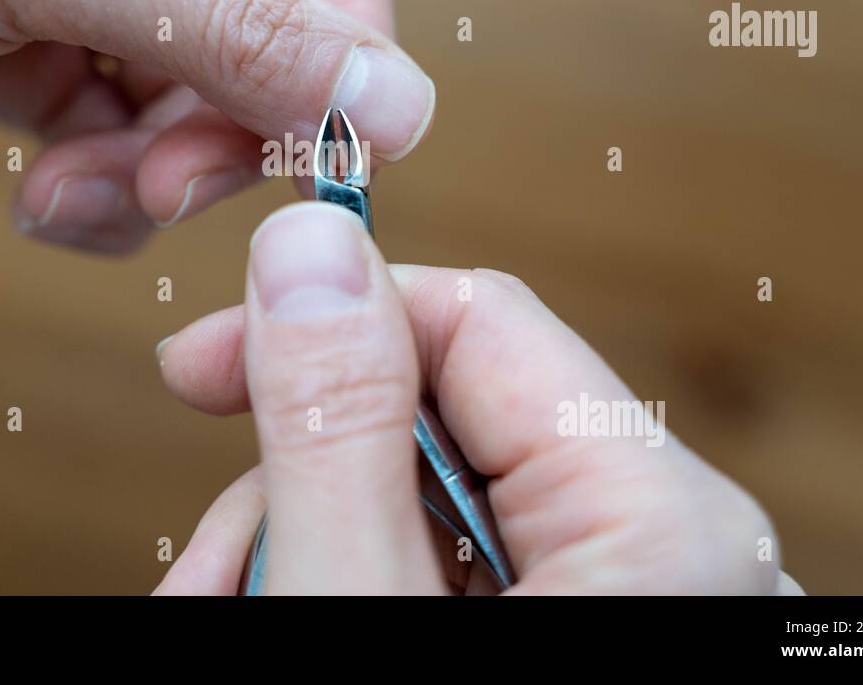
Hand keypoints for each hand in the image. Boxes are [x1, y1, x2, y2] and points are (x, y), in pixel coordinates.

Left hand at [0, 0, 432, 252]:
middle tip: (168, 189)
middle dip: (229, 129)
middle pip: (270, 34)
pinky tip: (36, 198)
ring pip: (200, 110)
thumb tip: (397, 103)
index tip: (333, 151)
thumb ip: (229, 28)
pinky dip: (101, 194)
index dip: (345, 43)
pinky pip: (125, 151)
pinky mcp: (32, 68)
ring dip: (156, 176)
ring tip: (67, 195)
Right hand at [154, 202, 804, 593]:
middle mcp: (659, 542)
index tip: (203, 360)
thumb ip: (338, 427)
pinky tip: (295, 605)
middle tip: (214, 566)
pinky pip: (450, 559)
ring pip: (426, 494)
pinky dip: (356, 578)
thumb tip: (309, 246)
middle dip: (296, 472)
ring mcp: (622, 588)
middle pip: (437, 412)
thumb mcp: (359, 602)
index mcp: (650, 517)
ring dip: (306, 540)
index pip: (474, 315)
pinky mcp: (580, 616)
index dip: (324, 317)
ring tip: (233, 603)